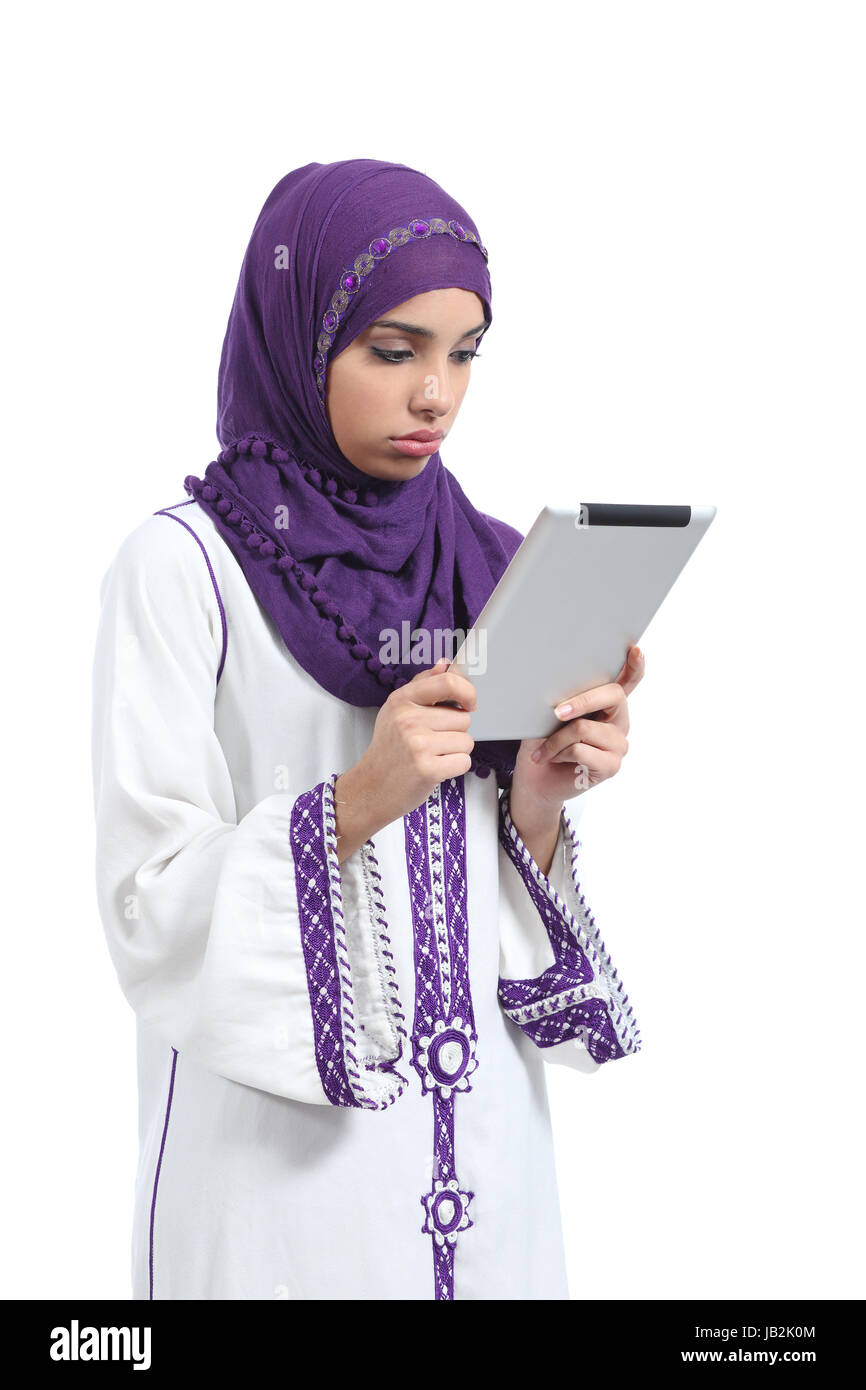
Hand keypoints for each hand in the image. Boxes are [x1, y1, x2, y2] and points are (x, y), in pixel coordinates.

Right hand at [333, 657, 475, 859]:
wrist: (371, 787)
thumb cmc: (389, 749)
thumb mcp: (397, 710)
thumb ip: (423, 685)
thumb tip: (445, 664)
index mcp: (402, 700)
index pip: (448, 682)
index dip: (468, 692)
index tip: (470, 703)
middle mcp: (408, 719)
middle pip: (463, 718)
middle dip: (456, 732)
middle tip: (433, 742)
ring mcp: (417, 744)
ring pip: (466, 741)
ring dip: (456, 751)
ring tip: (433, 756)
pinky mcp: (427, 769)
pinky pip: (464, 762)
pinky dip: (455, 768)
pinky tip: (436, 769)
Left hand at [510, 645, 645, 828]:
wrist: (535, 780)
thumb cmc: (543, 743)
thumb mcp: (547, 715)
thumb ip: (561, 699)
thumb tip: (557, 686)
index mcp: (606, 704)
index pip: (628, 681)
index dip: (634, 666)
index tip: (635, 650)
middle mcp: (618, 721)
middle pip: (612, 695)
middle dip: (581, 701)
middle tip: (555, 712)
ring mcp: (618, 744)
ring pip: (584, 728)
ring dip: (556, 740)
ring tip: (543, 750)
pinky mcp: (612, 765)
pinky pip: (581, 750)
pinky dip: (559, 753)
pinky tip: (554, 759)